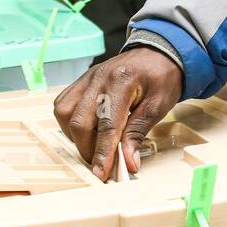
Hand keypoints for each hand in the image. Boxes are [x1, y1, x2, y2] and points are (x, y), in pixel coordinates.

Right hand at [53, 46, 182, 180]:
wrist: (159, 52)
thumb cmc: (162, 77)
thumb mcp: (159, 105)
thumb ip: (138, 133)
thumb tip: (127, 163)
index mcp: (122, 81)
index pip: (107, 124)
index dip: (103, 153)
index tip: (102, 173)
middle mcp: (98, 77)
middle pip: (80, 122)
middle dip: (88, 149)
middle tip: (102, 164)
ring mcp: (87, 77)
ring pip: (65, 113)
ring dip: (76, 136)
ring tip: (95, 146)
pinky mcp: (81, 80)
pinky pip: (64, 104)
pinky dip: (70, 122)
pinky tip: (87, 130)